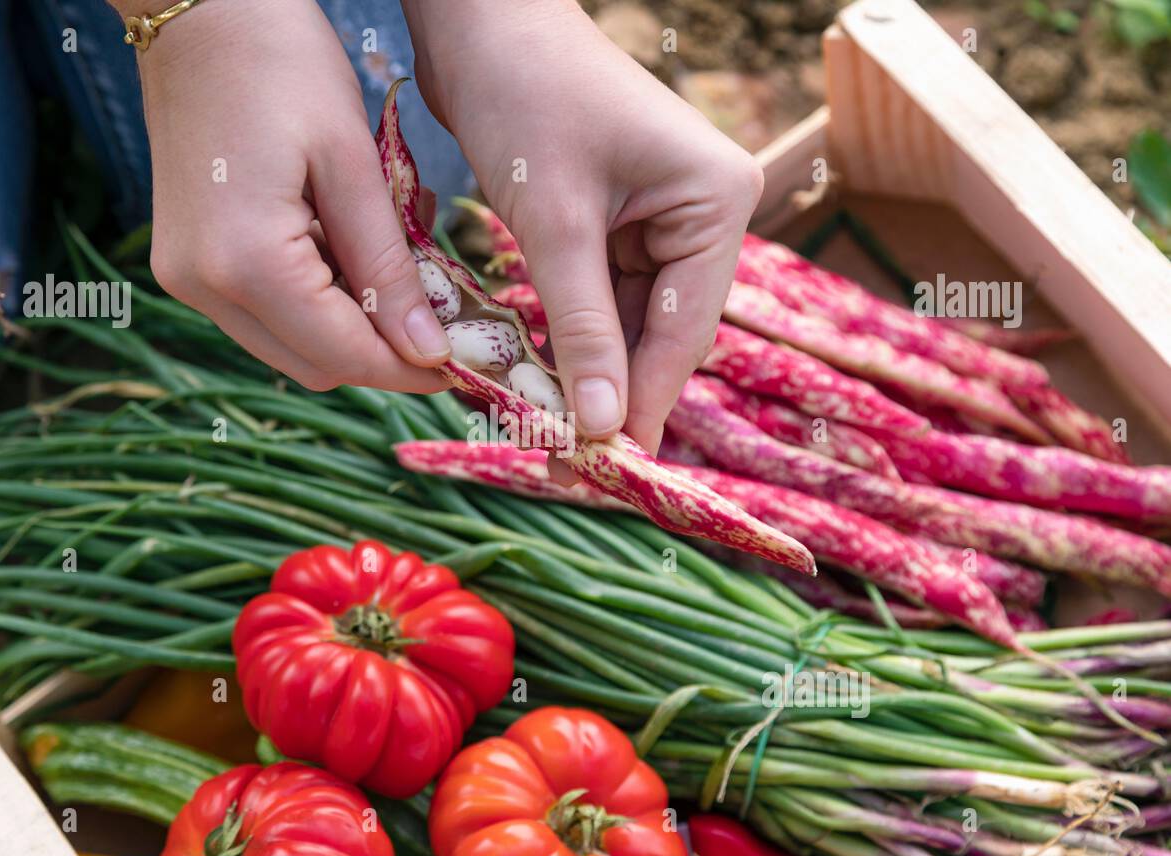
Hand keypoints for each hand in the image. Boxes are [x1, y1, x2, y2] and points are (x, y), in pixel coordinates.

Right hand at [114, 0, 449, 392]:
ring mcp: (186, 278)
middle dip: (382, 354)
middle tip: (439, 320)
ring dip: (350, 328)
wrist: (197, 9)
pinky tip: (350, 253)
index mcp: (246, 263)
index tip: (462, 364)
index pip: (344, 354)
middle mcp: (204, 287)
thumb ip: (389, 266)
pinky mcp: (186, 262)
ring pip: (289, 346)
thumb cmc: (281, 63)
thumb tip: (426, 351)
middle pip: (315, 365)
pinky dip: (316, 302)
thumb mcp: (354, 165)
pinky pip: (265, 312)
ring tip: (397, 272)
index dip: (409, 368)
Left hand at [403, 0, 762, 454]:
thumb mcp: (555, 223)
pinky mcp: (619, 223)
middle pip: (662, 332)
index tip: (612, 467)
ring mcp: (662, 218)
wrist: (480, 21)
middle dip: (614, 396)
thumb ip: (581, 327)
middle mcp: (703, 212)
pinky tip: (544, 388)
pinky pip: (600, 300)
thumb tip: (601, 426)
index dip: (646, 402)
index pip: (684, 328)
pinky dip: (570, 340)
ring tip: (553, 444)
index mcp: (717, 200)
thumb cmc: (524, 95)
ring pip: (628, 324)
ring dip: (588, 377)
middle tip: (574, 468)